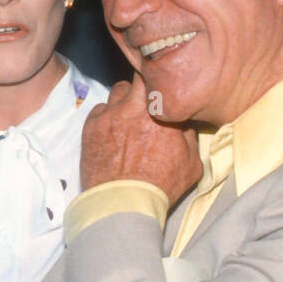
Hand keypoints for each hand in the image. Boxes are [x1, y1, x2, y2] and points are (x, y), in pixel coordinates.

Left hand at [80, 74, 201, 206]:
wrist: (122, 203)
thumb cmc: (159, 186)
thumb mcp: (191, 163)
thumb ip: (189, 135)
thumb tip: (184, 120)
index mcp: (160, 113)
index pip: (160, 78)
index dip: (161, 79)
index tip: (164, 86)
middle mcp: (133, 108)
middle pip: (136, 78)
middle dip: (143, 86)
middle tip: (147, 100)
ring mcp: (109, 115)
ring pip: (117, 92)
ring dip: (124, 100)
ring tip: (129, 117)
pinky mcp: (91, 127)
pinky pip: (100, 109)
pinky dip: (107, 116)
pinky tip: (113, 132)